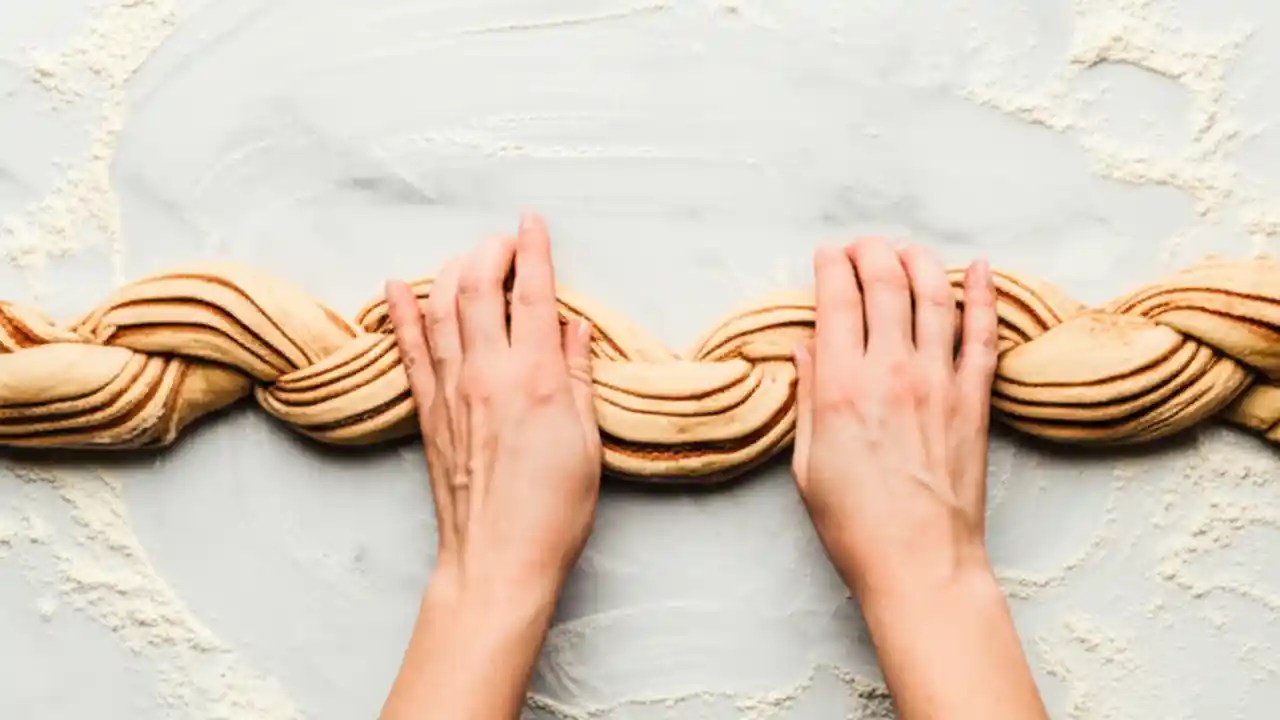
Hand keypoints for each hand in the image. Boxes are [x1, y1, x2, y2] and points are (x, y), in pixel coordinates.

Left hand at [381, 213, 599, 719]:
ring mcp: (451, 390)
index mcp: (537, 377)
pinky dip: (401, 313)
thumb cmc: (552, 510)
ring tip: (467, 255)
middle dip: (491, 249)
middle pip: (479, 286)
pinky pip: (409, 349)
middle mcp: (489, 373)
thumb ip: (577, 376)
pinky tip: (395, 287)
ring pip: (440, 306)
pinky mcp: (428, 412)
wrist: (498, 559)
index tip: (533, 222)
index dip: (534, 250)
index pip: (534, 293)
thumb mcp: (587, 440)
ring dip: (451, 269)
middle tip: (504, 238)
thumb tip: (573, 327)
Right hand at [792, 237, 996, 596]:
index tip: (827, 255)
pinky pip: (982, 334)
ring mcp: (938, 382)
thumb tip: (807, 350)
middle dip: (871, 252)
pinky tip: (979, 269)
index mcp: (840, 387)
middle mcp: (890, 373)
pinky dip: (983, 295)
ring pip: (934, 296)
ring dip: (919, 261)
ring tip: (906, 250)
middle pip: (885, 285)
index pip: (838, 301)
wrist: (918, 563)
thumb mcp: (808, 463)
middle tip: (863, 246)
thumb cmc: (855, 524)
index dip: (832, 267)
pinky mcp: (973, 400)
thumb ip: (809, 398)